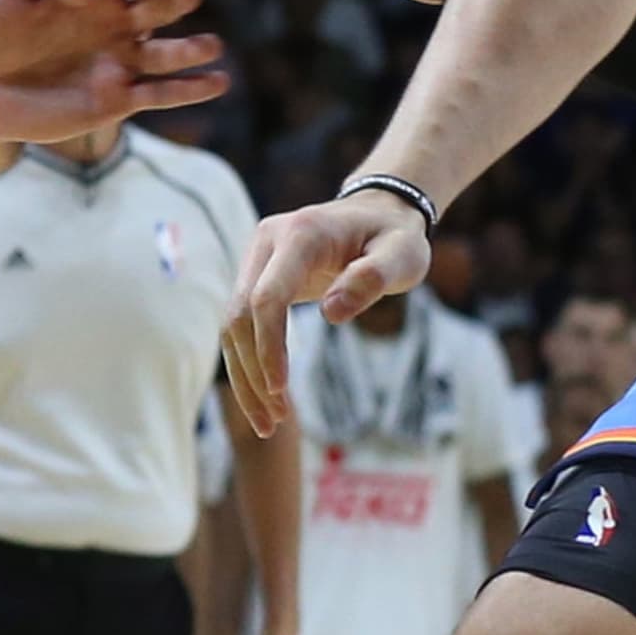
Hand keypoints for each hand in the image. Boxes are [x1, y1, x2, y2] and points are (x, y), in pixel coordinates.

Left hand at [0, 0, 228, 148]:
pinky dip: (188, 90)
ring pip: (165, 54)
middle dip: (172, 0)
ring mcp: (119, 62)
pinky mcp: (116, 100)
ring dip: (191, 50)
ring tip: (211, 46)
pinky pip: (158, 94)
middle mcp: (116, 22)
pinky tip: (215, 83)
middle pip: (155, 8)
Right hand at [220, 195, 431, 437]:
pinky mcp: (255, 278)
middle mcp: (266, 243)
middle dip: (252, 372)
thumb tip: (331, 314)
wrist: (376, 212)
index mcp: (300, 235)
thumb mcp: (404, 255)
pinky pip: (241, 326)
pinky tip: (265, 398)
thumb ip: (373, 278)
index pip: (267, 296)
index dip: (268, 345)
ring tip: (269, 422)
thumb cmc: (394, 237)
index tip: (280, 388)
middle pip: (239, 316)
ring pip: (232, 326)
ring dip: (245, 377)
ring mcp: (255, 259)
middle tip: (274, 422)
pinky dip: (249, 364)